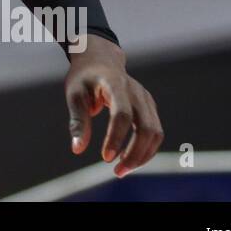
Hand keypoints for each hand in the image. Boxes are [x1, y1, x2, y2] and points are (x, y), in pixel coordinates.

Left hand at [64, 35, 162, 176]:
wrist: (100, 59)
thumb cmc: (84, 77)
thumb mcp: (74, 94)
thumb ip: (78, 121)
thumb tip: (77, 149)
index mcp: (115, 84)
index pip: (122, 114)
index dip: (116, 138)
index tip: (105, 157)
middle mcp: (136, 92)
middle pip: (146, 128)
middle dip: (134, 153)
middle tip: (117, 172)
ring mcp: (146, 99)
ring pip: (155, 133)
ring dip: (143, 155)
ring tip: (122, 169)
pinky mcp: (150, 107)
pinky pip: (155, 132)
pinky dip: (146, 149)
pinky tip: (129, 159)